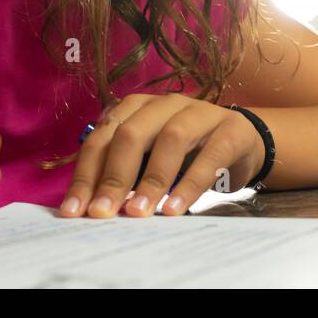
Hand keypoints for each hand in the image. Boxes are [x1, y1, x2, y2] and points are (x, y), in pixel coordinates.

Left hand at [58, 93, 264, 218]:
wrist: (243, 142)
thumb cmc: (186, 154)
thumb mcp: (150, 159)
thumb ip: (126, 175)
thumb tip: (93, 210)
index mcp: (136, 108)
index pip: (102, 138)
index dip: (86, 175)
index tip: (74, 211)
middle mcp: (165, 104)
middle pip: (131, 134)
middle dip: (113, 177)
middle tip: (102, 213)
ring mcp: (200, 113)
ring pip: (170, 139)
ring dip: (151, 179)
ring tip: (138, 213)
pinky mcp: (231, 129)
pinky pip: (210, 155)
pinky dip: (191, 183)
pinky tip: (176, 208)